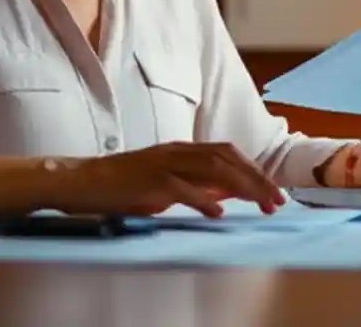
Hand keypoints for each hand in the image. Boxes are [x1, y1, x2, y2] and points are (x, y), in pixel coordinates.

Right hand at [60, 142, 284, 216]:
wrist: (83, 180)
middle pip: (227, 158)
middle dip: (257, 178)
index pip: (228, 153)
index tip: (274, 192)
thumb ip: (197, 183)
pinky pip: (181, 187)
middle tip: (277, 200)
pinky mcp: (148, 180)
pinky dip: (202, 198)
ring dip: (241, 186)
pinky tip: (218, 211)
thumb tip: (230, 192)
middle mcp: (177, 151)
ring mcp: (163, 163)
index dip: (254, 170)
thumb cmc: (125, 184)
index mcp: (182, 149)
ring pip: (212, 168)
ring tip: (260, 204)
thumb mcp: (166, 181)